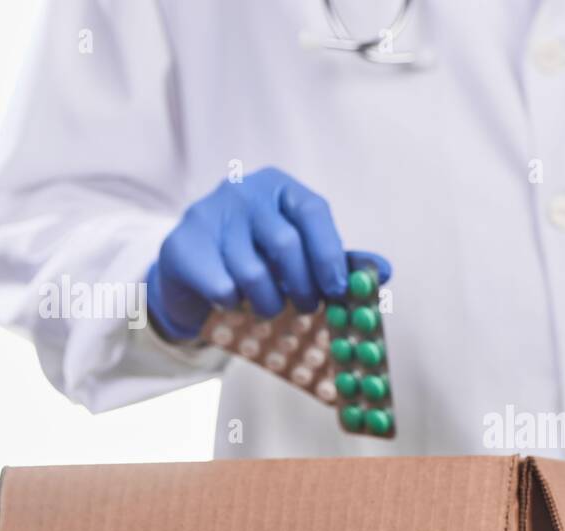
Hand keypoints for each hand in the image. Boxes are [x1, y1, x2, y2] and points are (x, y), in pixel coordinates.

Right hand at [146, 167, 390, 340]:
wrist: (192, 270)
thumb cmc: (258, 258)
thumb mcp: (301, 254)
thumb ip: (340, 261)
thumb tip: (382, 272)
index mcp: (278, 187)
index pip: (313, 211)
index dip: (330, 254)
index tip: (338, 290)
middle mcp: (242, 191)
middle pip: (285, 244)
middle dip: (303, 286)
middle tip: (307, 307)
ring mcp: (208, 213)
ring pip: (252, 272)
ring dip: (269, 303)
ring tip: (271, 308)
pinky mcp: (182, 244)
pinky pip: (222, 286)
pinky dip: (235, 304)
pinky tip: (234, 302)